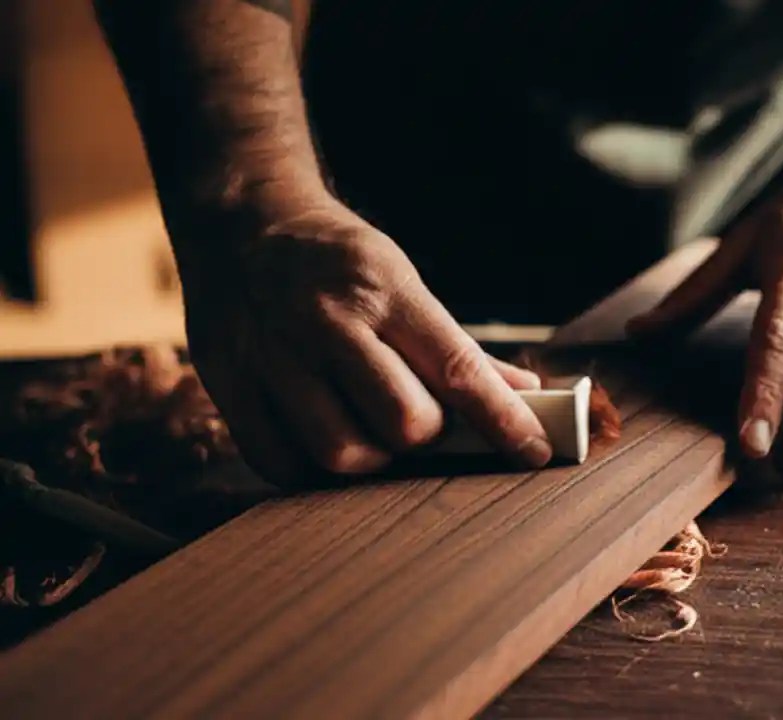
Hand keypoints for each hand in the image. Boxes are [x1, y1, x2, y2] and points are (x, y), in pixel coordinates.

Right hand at [174, 196, 551, 481]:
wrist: (243, 220)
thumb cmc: (338, 260)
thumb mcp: (402, 280)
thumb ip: (457, 347)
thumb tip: (521, 395)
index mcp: (383, 290)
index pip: (457, 369)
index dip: (502, 420)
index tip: (534, 452)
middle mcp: (327, 320)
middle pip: (404, 422)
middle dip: (426, 436)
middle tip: (419, 420)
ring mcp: (271, 353)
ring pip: (342, 452)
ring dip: (371, 459)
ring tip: (368, 430)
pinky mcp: (226, 380)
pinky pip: (279, 462)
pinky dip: (310, 470)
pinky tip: (322, 440)